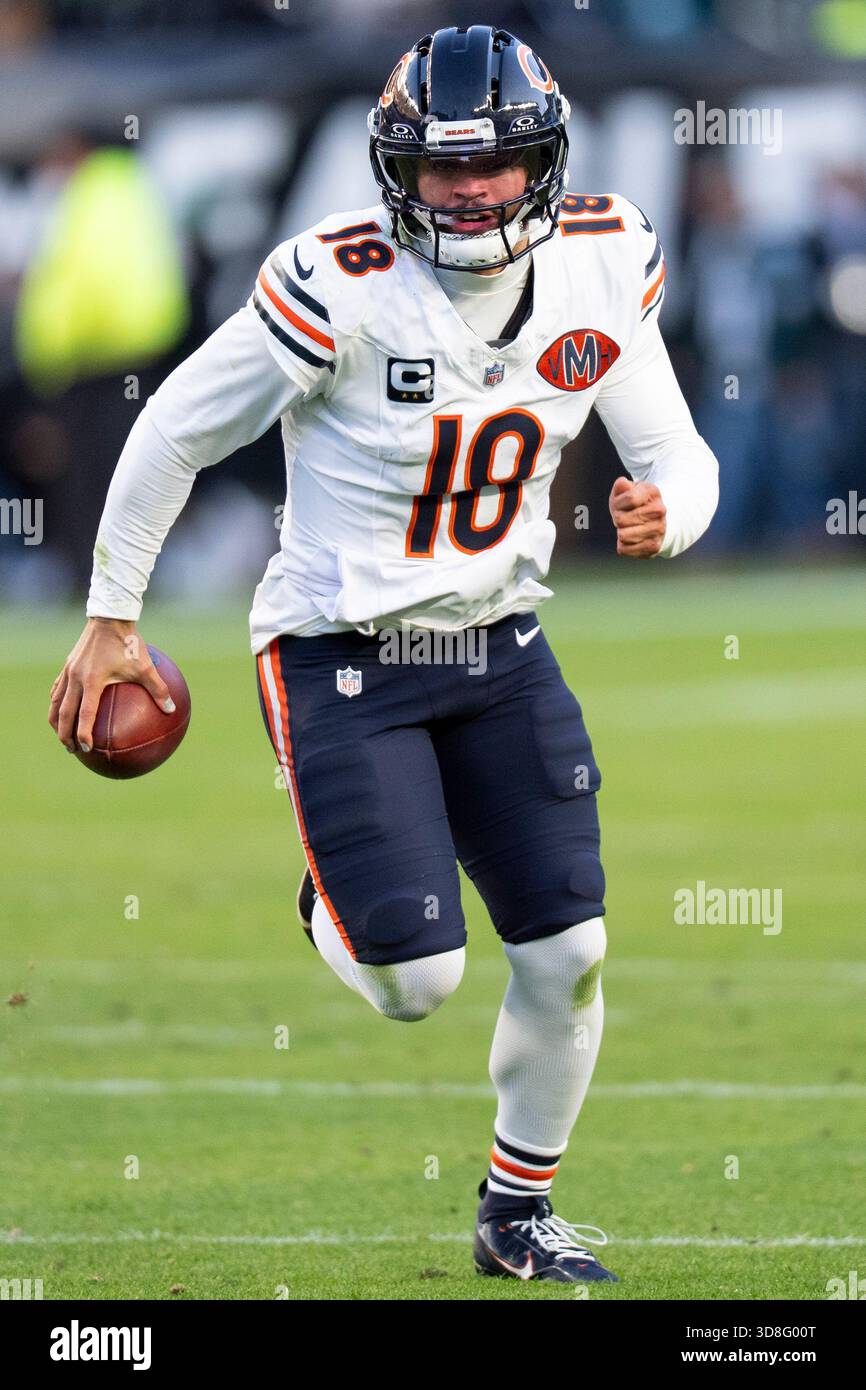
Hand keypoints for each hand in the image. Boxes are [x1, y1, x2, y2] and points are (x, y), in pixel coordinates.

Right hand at [49, 618, 174, 753]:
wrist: (110, 617)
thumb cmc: (129, 643)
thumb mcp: (146, 667)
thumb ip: (158, 689)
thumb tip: (171, 710)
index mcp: (92, 682)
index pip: (84, 714)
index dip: (83, 733)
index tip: (86, 749)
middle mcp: (76, 678)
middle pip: (63, 713)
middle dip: (64, 734)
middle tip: (71, 750)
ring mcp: (69, 671)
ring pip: (56, 702)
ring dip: (56, 721)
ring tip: (62, 734)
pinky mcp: (68, 665)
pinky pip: (58, 689)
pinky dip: (58, 702)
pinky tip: (64, 709)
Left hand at [608, 477, 666, 557]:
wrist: (656, 521)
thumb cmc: (636, 504)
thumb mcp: (628, 491)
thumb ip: (621, 486)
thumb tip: (622, 483)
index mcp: (653, 493)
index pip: (630, 498)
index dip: (618, 502)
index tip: (622, 503)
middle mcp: (659, 511)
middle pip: (620, 519)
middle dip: (618, 518)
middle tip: (626, 517)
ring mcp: (658, 530)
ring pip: (622, 535)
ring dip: (620, 532)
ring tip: (630, 527)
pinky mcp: (653, 547)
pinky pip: (624, 549)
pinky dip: (623, 545)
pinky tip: (632, 538)